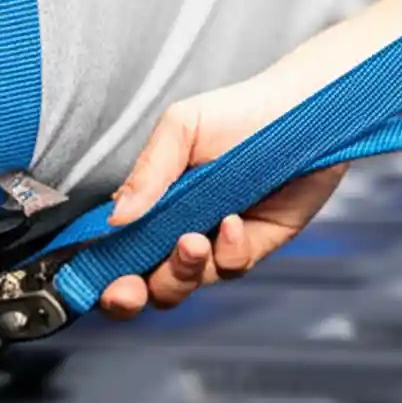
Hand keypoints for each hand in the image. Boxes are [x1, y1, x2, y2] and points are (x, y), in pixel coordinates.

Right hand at [98, 78, 345, 318]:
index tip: (96, 282)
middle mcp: (181, 227)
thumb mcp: (183, 128)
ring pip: (187, 283)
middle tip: (130, 286)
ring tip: (191, 239)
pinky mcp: (257, 244)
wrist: (305, 108)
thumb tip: (116, 219)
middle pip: (147, 283)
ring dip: (181, 269)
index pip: (118, 249)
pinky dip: (229, 251)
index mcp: (155, 202)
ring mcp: (218, 240)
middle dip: (133, 294)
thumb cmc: (242, 111)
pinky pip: (233, 266)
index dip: (102, 274)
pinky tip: (232, 221)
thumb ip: (148, 173)